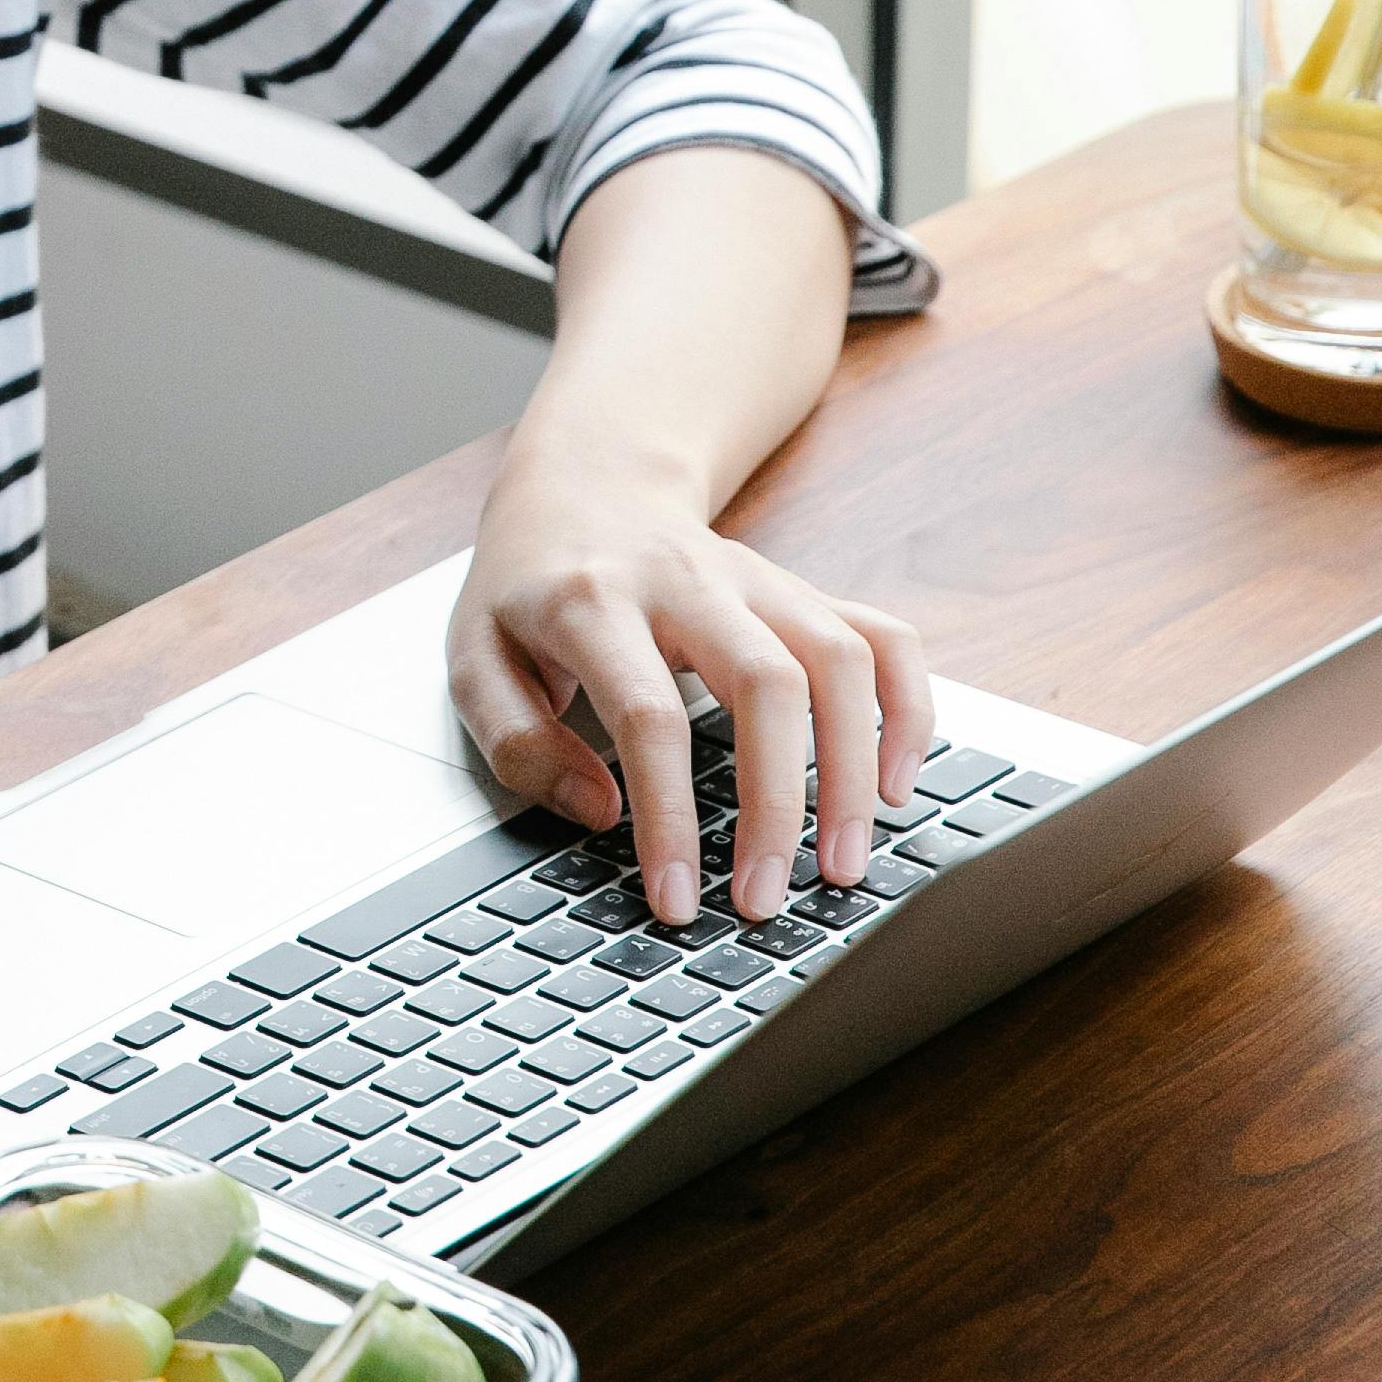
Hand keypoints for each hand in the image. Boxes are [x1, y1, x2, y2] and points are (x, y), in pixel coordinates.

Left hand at [449, 424, 930, 924]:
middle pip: (766, 684)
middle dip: (778, 805)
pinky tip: (897, 782)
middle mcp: (688, 582)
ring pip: (837, 660)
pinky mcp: (802, 589)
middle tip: (767, 898)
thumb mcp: (474, 657)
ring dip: (853, 769)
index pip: (649, 717)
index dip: (669, 817)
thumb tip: (602, 811)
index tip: (677, 898)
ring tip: (843, 863)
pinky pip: (882, 637)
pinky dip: (906, 709)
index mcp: (594, 601)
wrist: (584, 484)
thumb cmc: (527, 587)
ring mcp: (757, 580)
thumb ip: (518, 740)